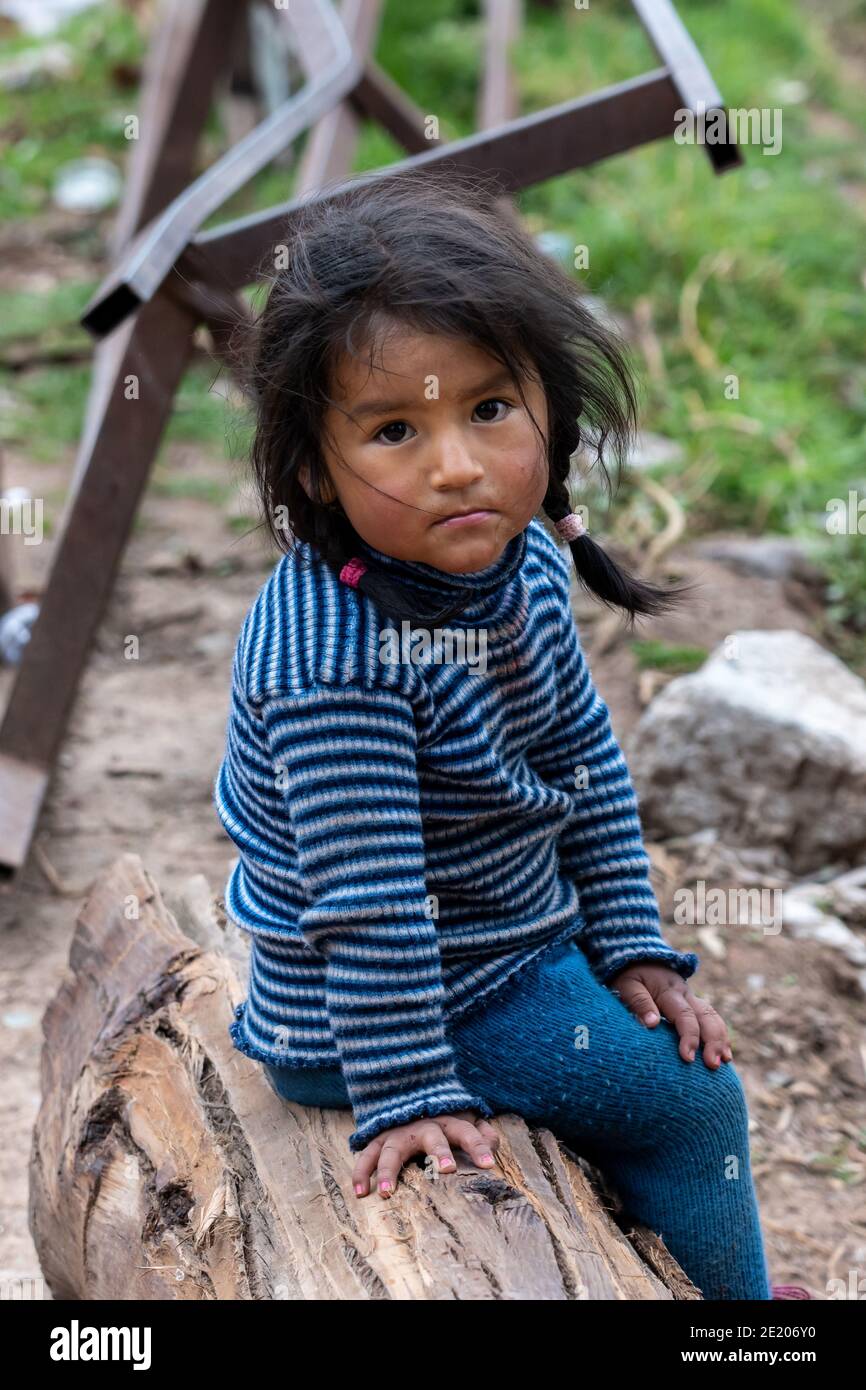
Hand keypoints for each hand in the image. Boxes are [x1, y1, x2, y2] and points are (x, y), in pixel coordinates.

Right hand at [352, 1110, 500, 1198]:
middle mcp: (423, 1126)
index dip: (479, 1146)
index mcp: (449, 1123)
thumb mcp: (465, 1122)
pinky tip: (360, 1192)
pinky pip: (367, 1155)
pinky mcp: (379, 1140)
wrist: (409, 1096)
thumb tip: (493, 1145)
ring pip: (392, 1149)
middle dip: (439, 1151)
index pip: (467, 1132)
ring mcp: (398, 1133)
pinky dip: (361, 1172)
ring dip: (388, 1170)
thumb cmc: (444, 1120)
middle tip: (447, 1170)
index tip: (488, 1165)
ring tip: (387, 1193)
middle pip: (432, 1136)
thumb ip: (482, 1133)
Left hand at [607, 960, 732, 1069]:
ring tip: (725, 1061)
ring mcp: (692, 999)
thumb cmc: (630, 976)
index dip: (689, 1037)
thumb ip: (639, 1002)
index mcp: (669, 991)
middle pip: (706, 1016)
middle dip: (713, 1041)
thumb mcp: (628, 985)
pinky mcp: (693, 1004)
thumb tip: (653, 1024)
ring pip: (713, 1016)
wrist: (638, 958)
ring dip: (721, 1038)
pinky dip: (721, 1035)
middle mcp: (685, 994)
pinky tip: (725, 1054)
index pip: (684, 1015)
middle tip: (713, 1065)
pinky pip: (712, 1018)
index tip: (688, 1058)